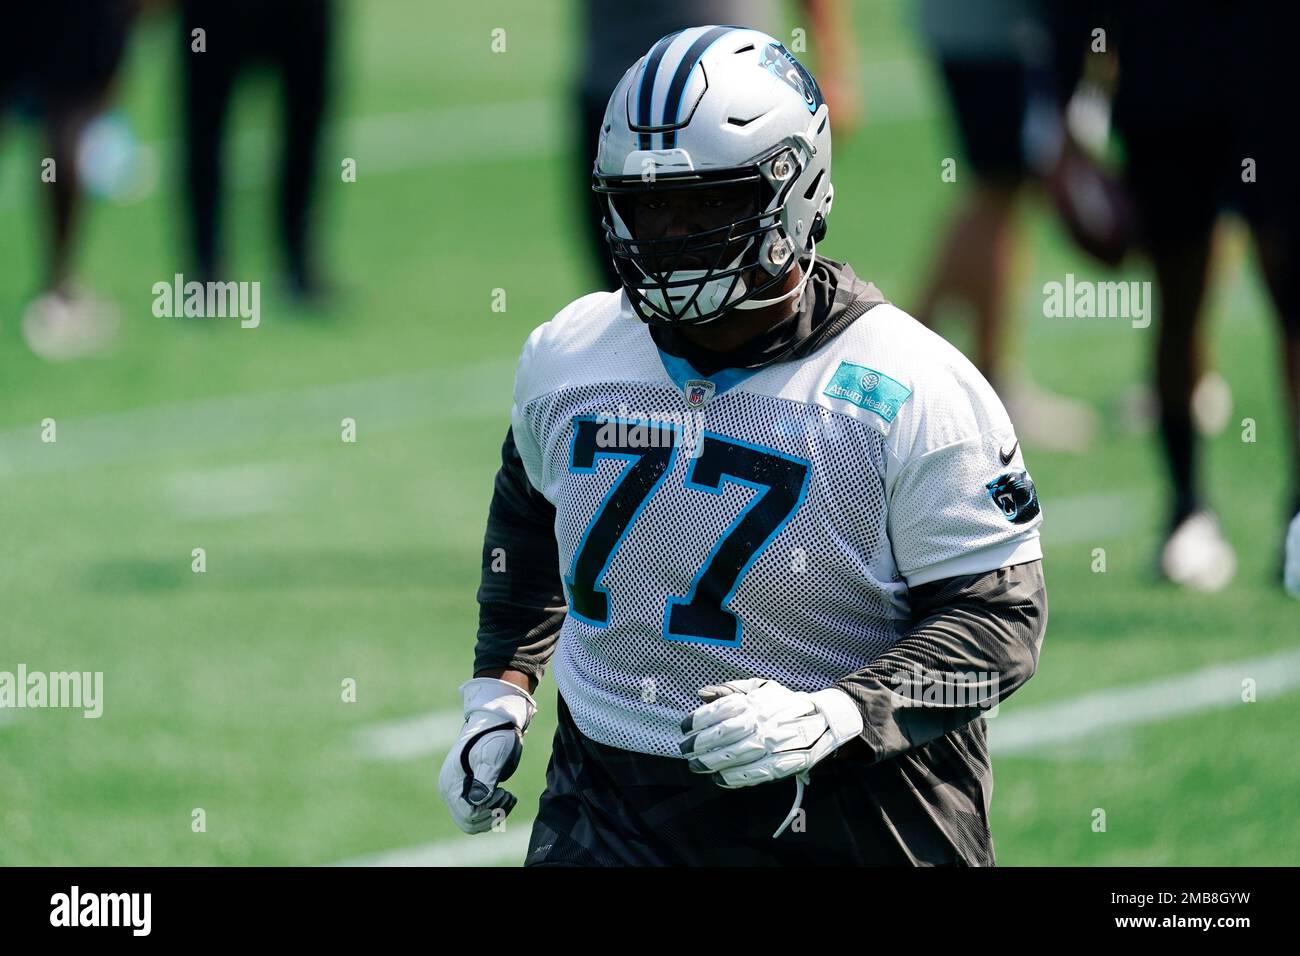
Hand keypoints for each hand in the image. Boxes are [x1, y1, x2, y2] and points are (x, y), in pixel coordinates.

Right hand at [438, 677, 536, 833]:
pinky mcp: (468, 792)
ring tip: (508, 796)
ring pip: (472, 822)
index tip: (503, 792)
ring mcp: (458, 792)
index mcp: (451, 782)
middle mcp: (450, 790)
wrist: (497, 722)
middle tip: (507, 795)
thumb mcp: (492, 757)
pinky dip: (493, 812)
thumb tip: (476, 802)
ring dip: (493, 815)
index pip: (467, 815)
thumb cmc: (494, 736)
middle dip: (491, 815)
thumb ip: (484, 780)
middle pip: (468, 823)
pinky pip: (477, 815)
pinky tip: (505, 796)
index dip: (487, 810)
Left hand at [679, 678, 862, 787]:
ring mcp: (773, 744)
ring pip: (735, 756)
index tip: (683, 728)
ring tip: (697, 765)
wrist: (823, 721)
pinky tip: (719, 778)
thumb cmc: (784, 704)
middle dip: (699, 745)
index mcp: (754, 701)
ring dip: (711, 763)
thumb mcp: (759, 688)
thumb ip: (729, 690)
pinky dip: (733, 779)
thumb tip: (702, 693)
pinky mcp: (783, 764)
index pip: (718, 711)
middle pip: (723, 734)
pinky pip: (753, 774)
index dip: (696, 721)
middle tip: (685, 751)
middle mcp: (762, 721)